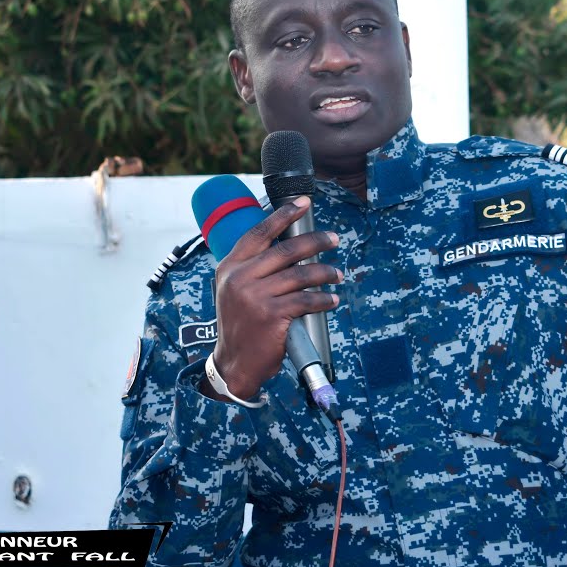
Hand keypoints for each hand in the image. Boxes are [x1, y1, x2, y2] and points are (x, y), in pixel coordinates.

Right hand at [202, 197, 341, 401]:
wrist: (234, 363)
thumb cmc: (240, 325)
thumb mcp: (233, 290)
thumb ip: (252, 268)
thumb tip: (287, 246)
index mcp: (230, 266)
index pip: (259, 233)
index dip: (283, 215)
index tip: (303, 203)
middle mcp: (240, 278)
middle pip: (286, 250)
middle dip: (315, 241)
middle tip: (333, 238)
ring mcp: (255, 296)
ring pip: (300, 275)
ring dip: (324, 272)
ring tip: (337, 274)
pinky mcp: (271, 316)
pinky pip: (306, 300)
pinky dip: (323, 299)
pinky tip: (332, 299)